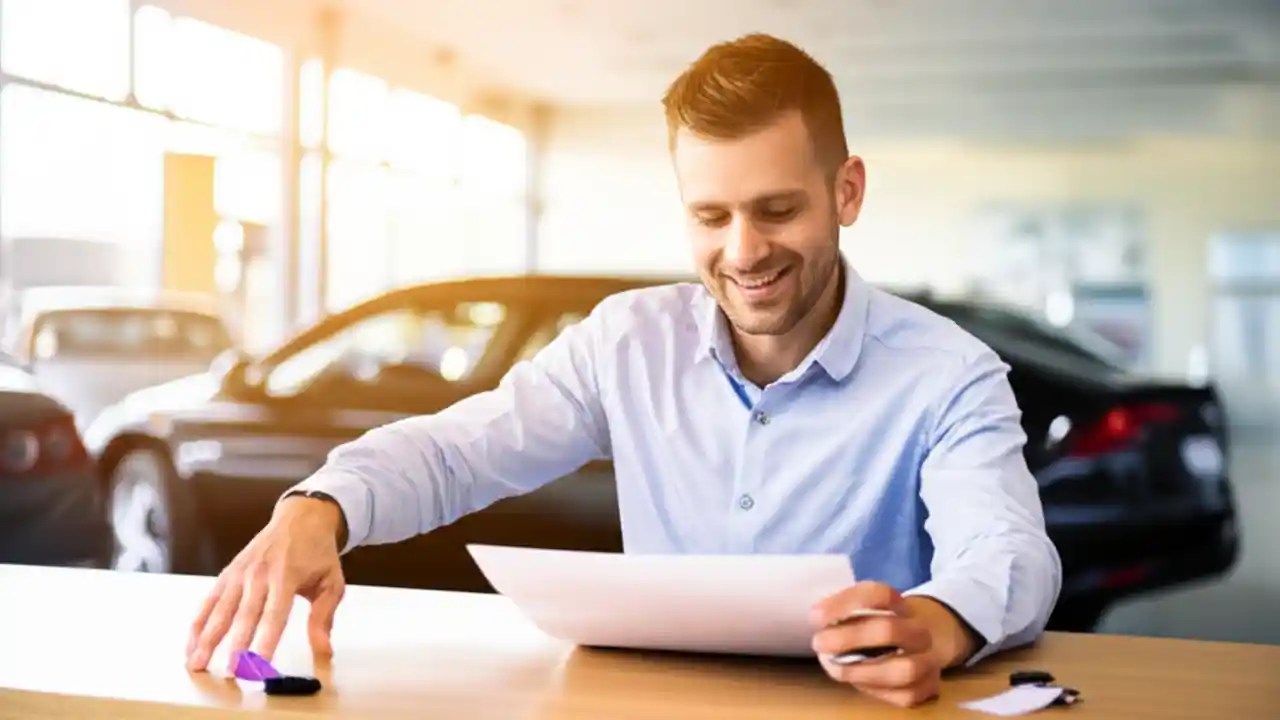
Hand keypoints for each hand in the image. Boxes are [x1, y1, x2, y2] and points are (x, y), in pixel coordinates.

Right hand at [185, 497, 346, 671]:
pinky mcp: (228, 573)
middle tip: (229, 673)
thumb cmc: (318, 553)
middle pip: (244, 615)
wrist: (300, 518)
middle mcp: (259, 574)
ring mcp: (240, 573)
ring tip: (196, 664)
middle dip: (235, 645)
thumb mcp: (331, 582)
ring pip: (220, 610)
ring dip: (207, 638)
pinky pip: (209, 601)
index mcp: (287, 576)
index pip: (275, 615)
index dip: (266, 641)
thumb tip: (324, 650)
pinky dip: (198, 624)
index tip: (260, 665)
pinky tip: (191, 645)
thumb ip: (324, 617)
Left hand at [809, 582, 942, 707]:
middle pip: (889, 630)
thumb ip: (840, 613)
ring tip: (835, 667)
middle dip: (849, 638)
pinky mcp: (928, 687)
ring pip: (905, 669)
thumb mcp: (859, 613)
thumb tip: (818, 617)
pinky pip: (905, 693)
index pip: (879, 594)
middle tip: (819, 642)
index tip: (815, 615)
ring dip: (863, 671)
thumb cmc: (875, 630)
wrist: (915, 649)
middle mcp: (918, 630)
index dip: (845, 603)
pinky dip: (877, 690)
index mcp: (900, 605)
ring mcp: (928, 659)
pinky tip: (857, 681)